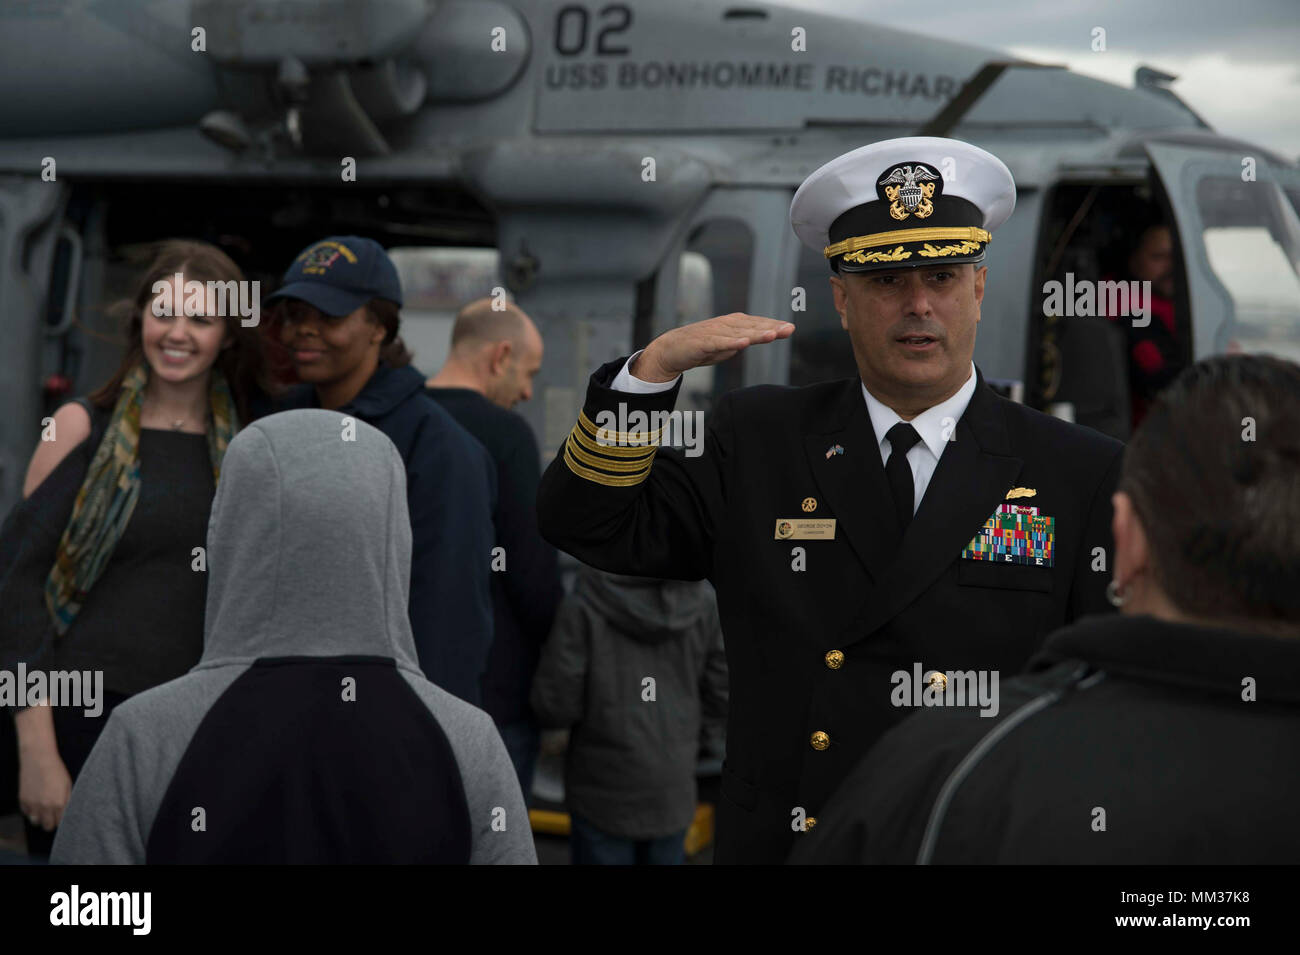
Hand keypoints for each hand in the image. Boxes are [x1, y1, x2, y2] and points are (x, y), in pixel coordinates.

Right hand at [18, 745, 71, 831]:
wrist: (39, 759)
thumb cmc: (56, 770)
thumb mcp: (68, 785)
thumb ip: (67, 800)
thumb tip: (67, 812)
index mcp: (59, 804)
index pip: (60, 823)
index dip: (61, 821)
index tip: (61, 817)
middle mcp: (44, 807)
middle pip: (47, 826)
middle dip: (51, 823)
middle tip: (52, 816)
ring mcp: (32, 805)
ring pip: (35, 822)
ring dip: (39, 818)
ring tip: (43, 809)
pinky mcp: (22, 801)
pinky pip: (26, 813)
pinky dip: (30, 810)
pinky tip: (35, 802)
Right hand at [630, 313, 794, 382]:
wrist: (671, 350)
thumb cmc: (700, 347)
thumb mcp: (725, 346)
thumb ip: (740, 342)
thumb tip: (755, 339)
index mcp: (733, 325)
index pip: (757, 324)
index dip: (773, 325)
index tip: (790, 328)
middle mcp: (726, 325)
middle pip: (752, 327)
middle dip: (771, 327)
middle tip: (789, 329)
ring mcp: (715, 333)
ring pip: (740, 333)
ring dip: (756, 334)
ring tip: (773, 335)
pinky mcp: (703, 342)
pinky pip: (720, 343)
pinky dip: (732, 342)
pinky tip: (744, 343)